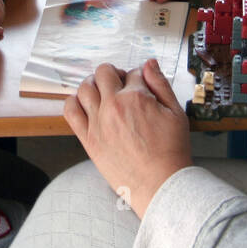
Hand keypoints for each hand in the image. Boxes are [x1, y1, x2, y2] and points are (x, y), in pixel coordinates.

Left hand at [63, 59, 192, 217]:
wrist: (160, 183)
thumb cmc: (170, 151)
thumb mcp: (176, 112)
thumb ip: (161, 84)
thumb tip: (149, 64)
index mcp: (136, 97)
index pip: (133, 72)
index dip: (139, 78)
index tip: (142, 87)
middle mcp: (114, 106)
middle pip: (104, 73)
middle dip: (115, 75)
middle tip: (122, 87)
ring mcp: (98, 122)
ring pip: (84, 87)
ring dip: (94, 85)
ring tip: (103, 94)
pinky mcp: (89, 139)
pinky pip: (70, 111)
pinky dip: (74, 102)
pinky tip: (85, 105)